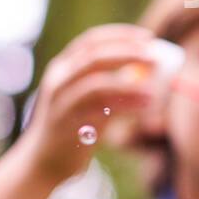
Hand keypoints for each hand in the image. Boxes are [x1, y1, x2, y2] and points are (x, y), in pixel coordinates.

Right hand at [20, 23, 156, 183]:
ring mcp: (60, 102)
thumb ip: (110, 86)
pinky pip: (100, 111)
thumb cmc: (73, 129)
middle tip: (155, 57)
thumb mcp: (89, 101)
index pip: (91, 41)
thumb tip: (148, 73)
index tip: (148, 37)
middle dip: (128, 53)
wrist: (42, 163)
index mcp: (63, 69)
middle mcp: (58, 80)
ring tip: (155, 90)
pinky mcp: (67, 125)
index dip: (120, 35)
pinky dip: (127, 106)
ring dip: (130, 84)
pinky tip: (147, 106)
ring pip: (96, 84)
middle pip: (94, 57)